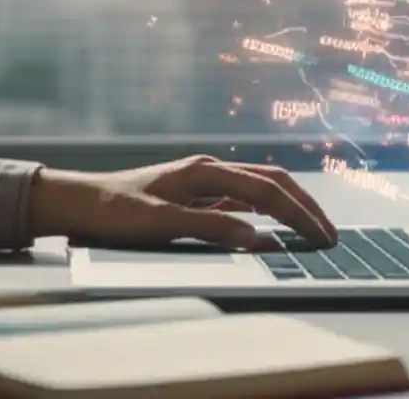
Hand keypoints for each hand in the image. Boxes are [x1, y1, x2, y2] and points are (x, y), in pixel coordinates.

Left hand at [28, 156, 337, 249]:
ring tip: (312, 230)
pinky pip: (242, 197)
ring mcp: (202, 180)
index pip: (267, 191)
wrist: (78, 202)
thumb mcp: (160, 223)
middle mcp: (208, 170)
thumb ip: (209, 228)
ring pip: (260, 186)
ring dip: (289, 206)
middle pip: (272, 180)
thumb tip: (257, 236)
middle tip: (331, 235)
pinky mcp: (194, 193)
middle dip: (305, 206)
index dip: (298, 215)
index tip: (322, 238)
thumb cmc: (113, 212)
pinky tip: (272, 227)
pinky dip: (267, 210)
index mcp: (205, 172)